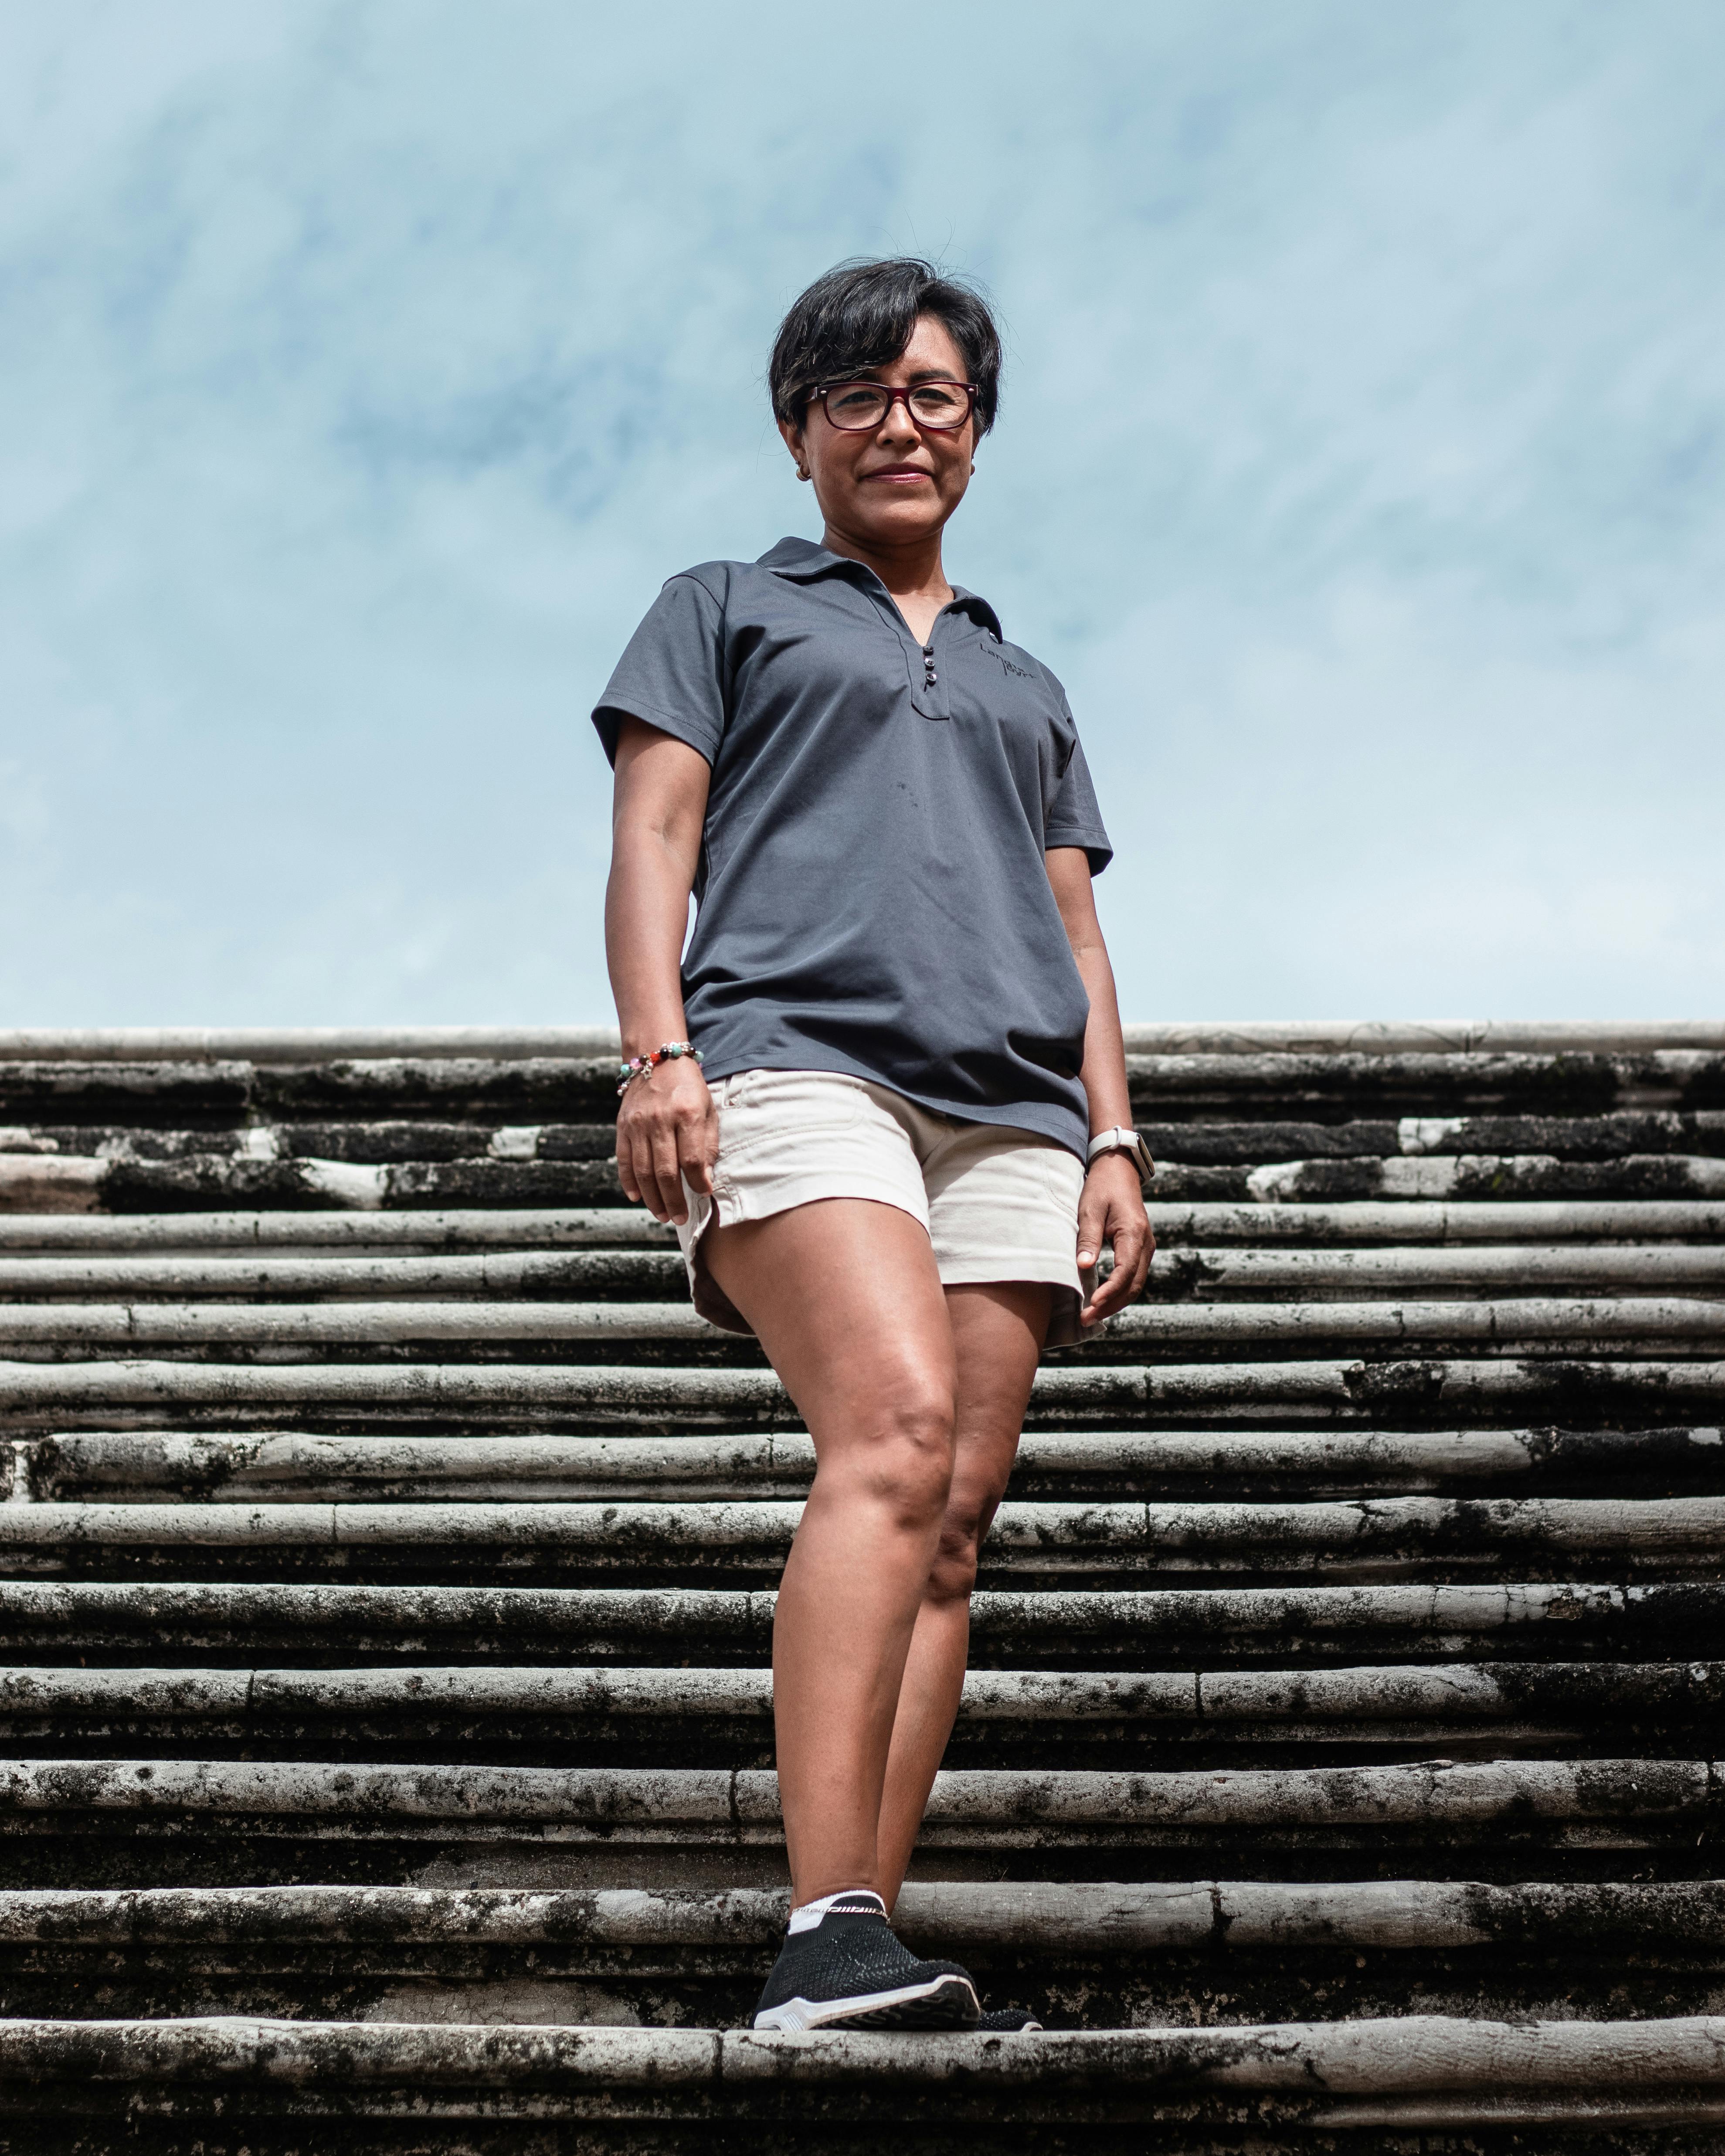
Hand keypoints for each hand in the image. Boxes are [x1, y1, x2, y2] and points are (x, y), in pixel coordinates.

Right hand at [615, 1057, 717, 1223]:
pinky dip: (629, 1182)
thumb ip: (708, 1144)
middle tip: (680, 1218)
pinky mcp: (622, 1127)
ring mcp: (638, 1124)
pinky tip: (637, 1197)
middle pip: (665, 1171)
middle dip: (674, 1200)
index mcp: (687, 1114)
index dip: (698, 1182)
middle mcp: (660, 1120)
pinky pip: (624, 1160)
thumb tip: (706, 1180)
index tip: (704, 1196)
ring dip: (652, 1198)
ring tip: (662, 1215)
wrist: (656, 1059)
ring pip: (643, 1171)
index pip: (692, 1159)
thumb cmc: (689, 1088)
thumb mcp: (707, 1110)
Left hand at [1076, 1151, 1154, 1326]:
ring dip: (1115, 1302)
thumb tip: (1083, 1267)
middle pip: (1133, 1285)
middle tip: (1086, 1318)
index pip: (1125, 1273)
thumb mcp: (1089, 1210)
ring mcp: (1146, 1247)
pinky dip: (1119, 1291)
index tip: (1090, 1305)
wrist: (1118, 1171)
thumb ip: (1088, 1239)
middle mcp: (1146, 1244)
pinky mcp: (1140, 1249)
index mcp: (1134, 1234)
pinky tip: (1102, 1299)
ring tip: (1091, 1314)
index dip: (1109, 1293)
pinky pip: (1133, 1276)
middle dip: (1111, 1305)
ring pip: (1135, 1284)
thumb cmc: (1102, 1188)